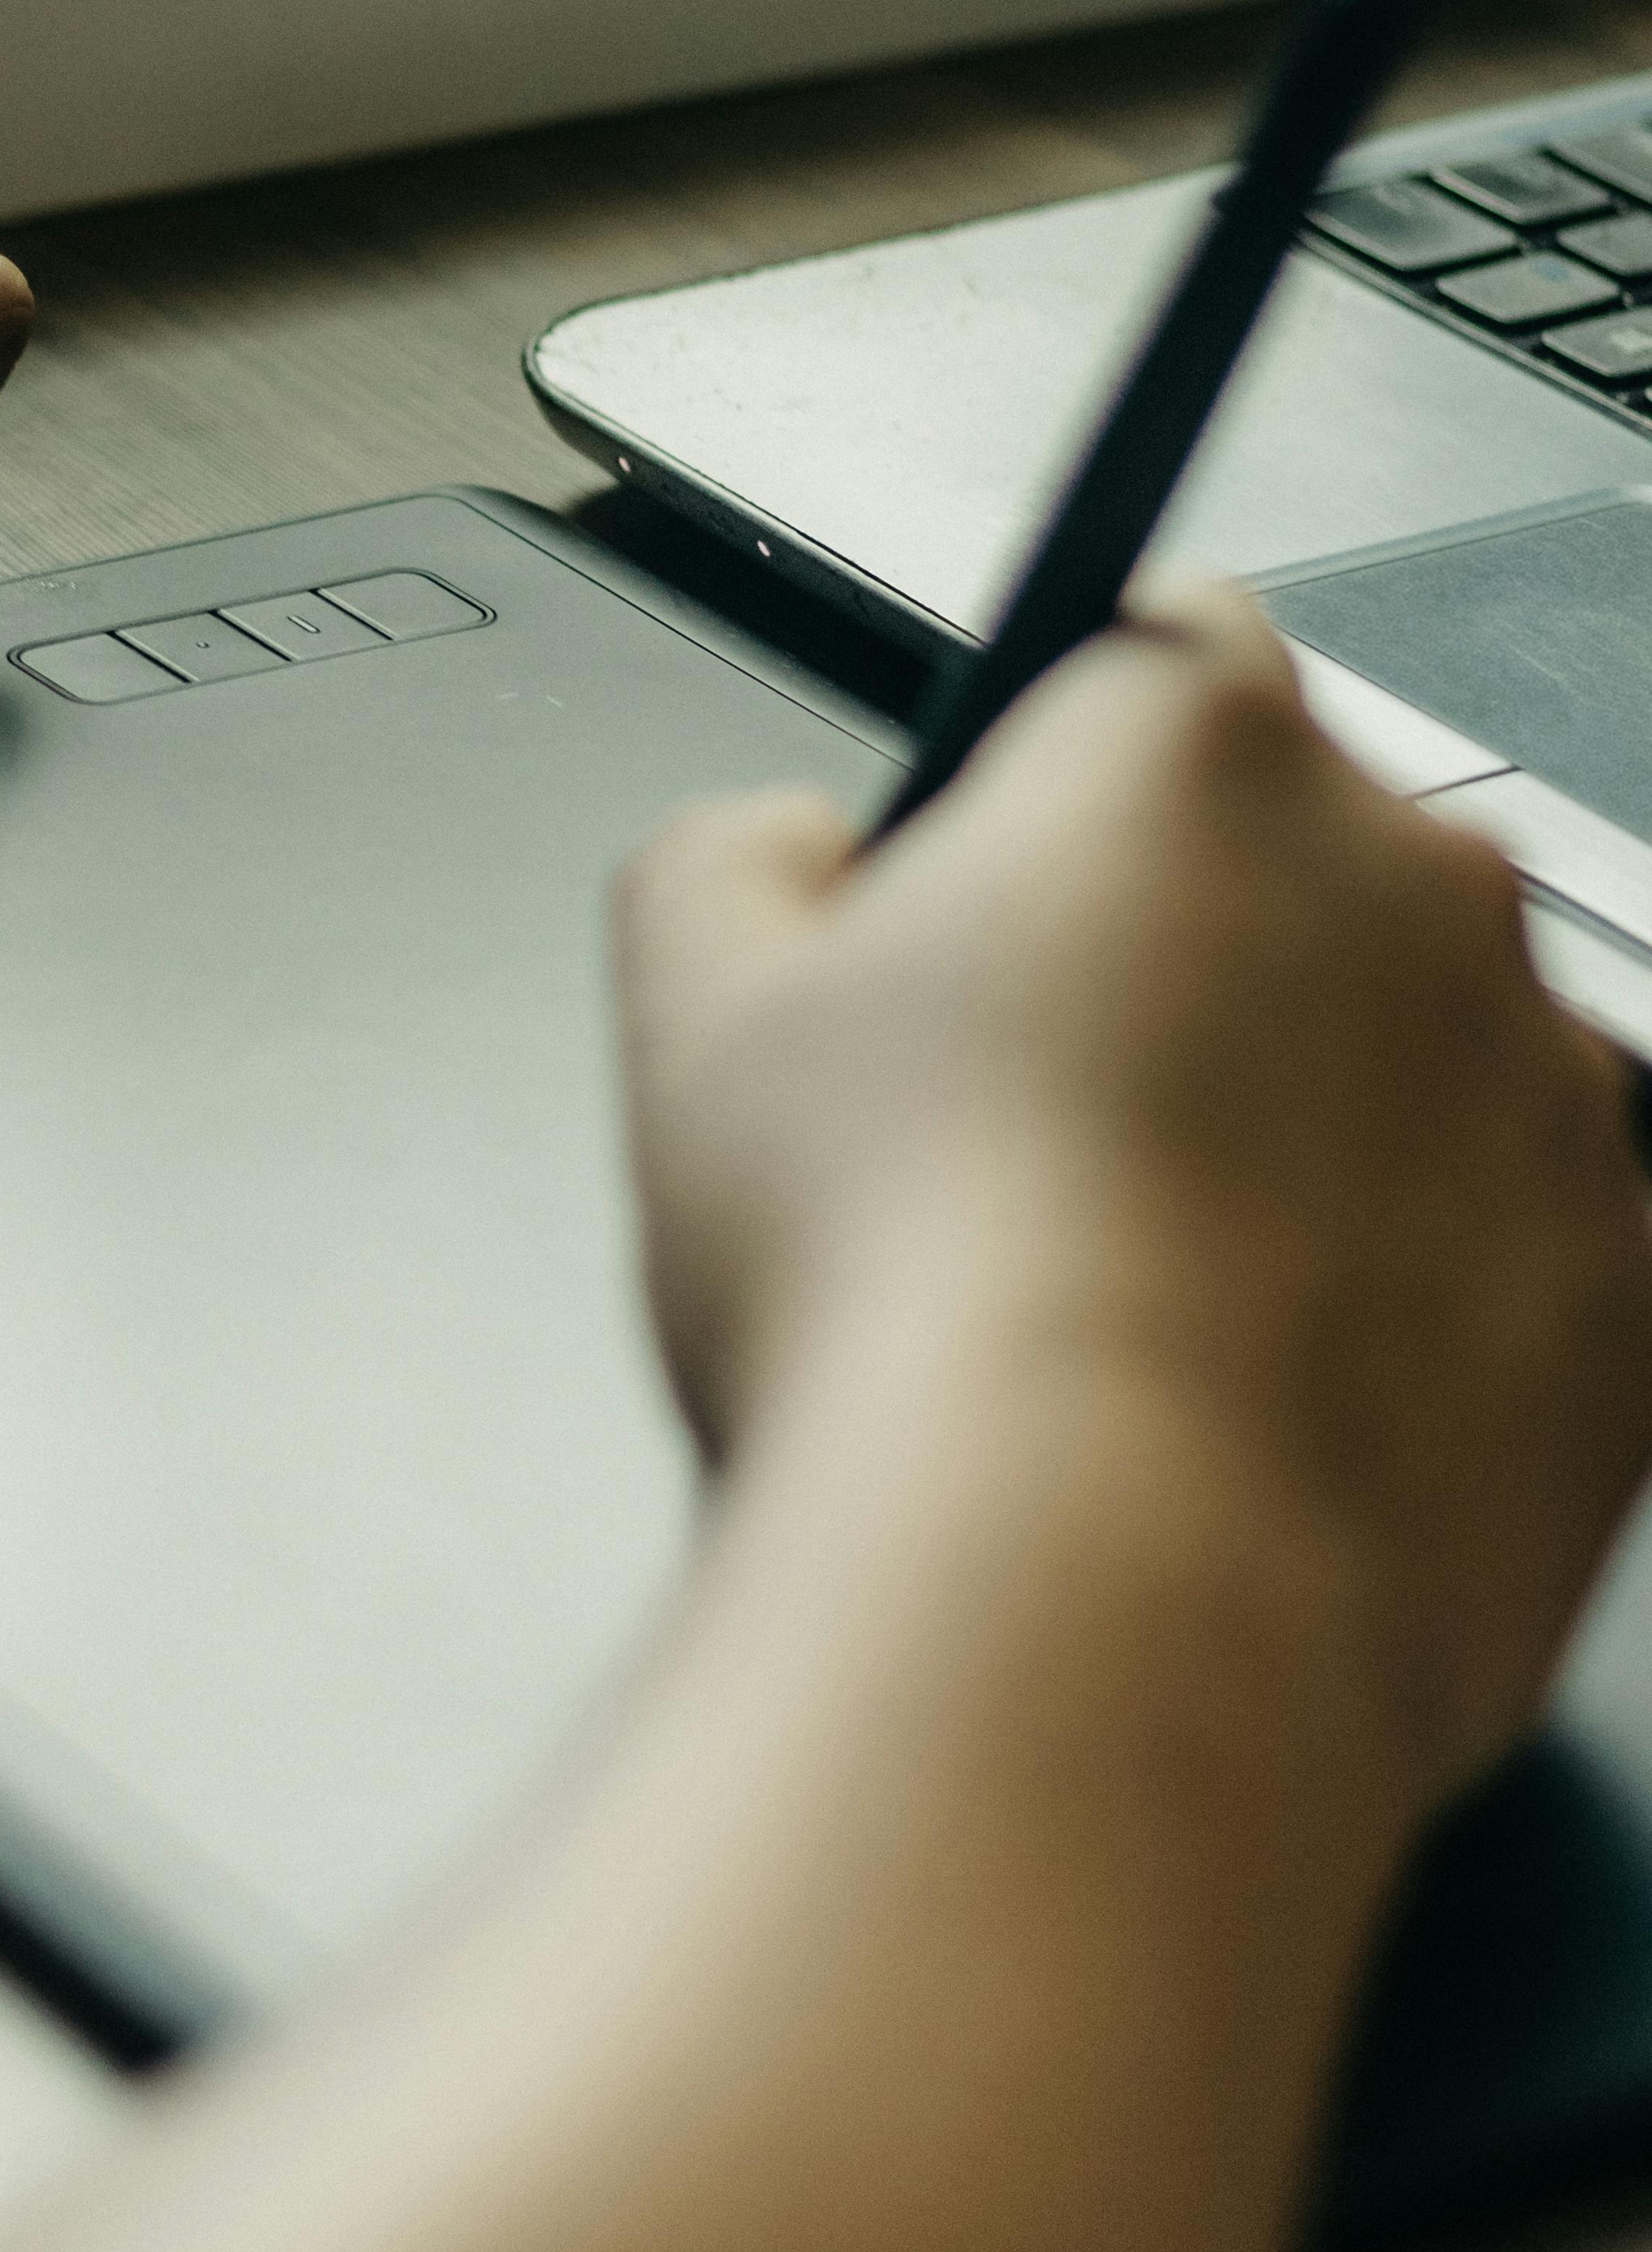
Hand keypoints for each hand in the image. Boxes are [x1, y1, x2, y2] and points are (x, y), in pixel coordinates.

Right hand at [616, 590, 1651, 1803]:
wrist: (1098, 1604)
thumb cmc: (906, 1300)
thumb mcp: (694, 1010)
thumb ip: (735, 856)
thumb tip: (799, 853)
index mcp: (1199, 753)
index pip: (1155, 647)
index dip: (1055, 770)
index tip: (1001, 890)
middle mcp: (1425, 882)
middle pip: (1295, 872)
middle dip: (1184, 972)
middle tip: (1018, 1141)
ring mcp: (1559, 1098)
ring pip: (1414, 1074)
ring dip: (1304, 1147)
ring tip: (1127, 1307)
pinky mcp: (1633, 1307)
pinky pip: (1510, 1269)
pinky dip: (1406, 1319)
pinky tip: (1244, 1408)